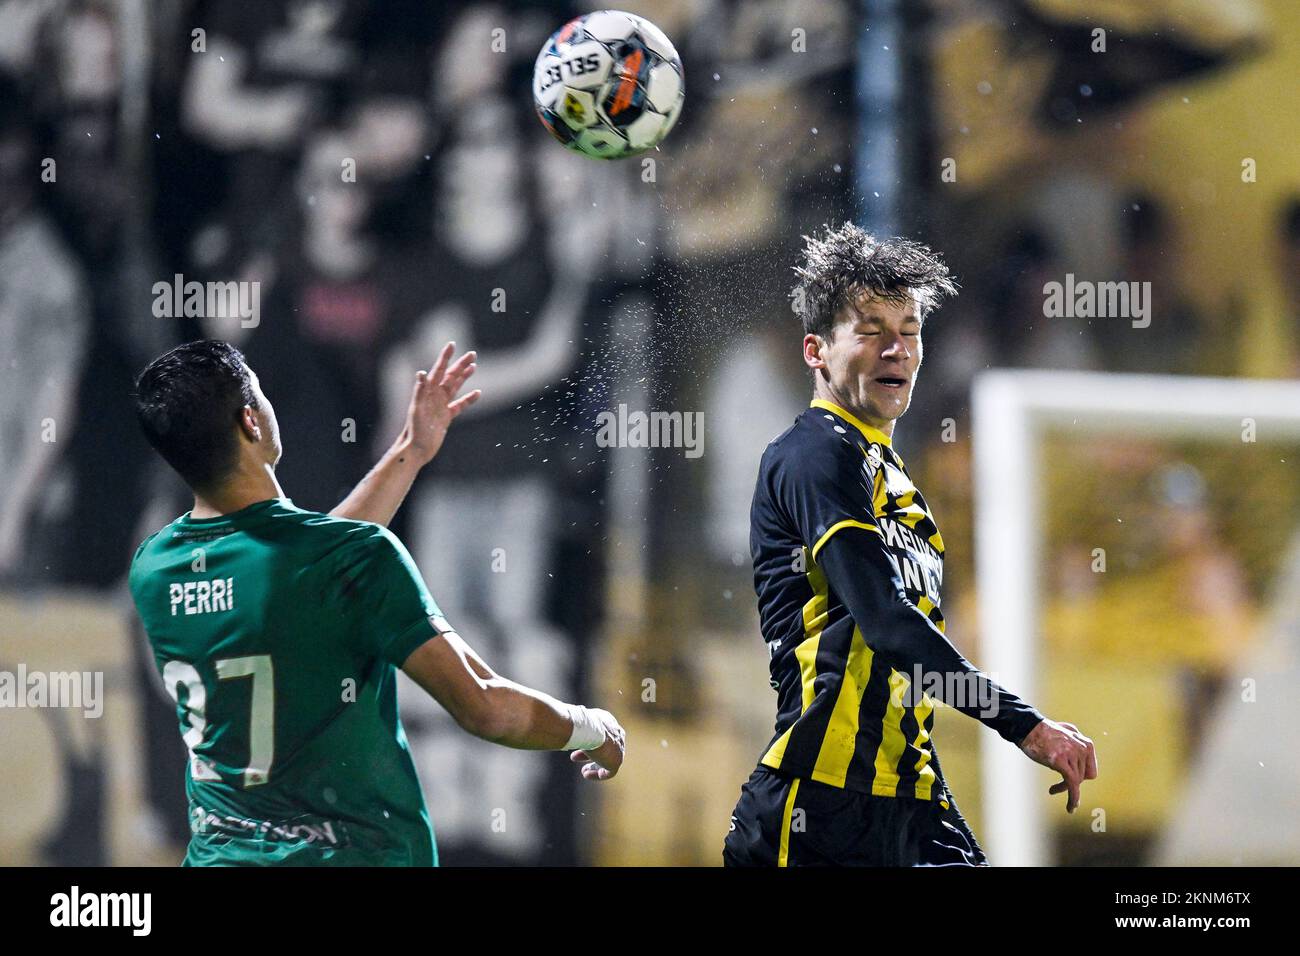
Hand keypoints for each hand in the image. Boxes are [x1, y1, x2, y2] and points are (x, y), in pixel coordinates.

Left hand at [399, 343, 480, 465]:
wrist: (417, 449)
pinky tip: (478, 393)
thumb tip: (421, 373)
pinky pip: (459, 405)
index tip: (452, 345)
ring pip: (455, 387)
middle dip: (461, 364)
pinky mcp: (445, 417)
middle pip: (450, 376)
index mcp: (428, 391)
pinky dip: (468, 399)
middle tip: (472, 354)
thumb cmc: (414, 430)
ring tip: (474, 366)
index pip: (438, 370)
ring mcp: (440, 406)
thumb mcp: (416, 409)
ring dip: (464, 376)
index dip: (445, 357)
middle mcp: (434, 396)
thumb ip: (419, 391)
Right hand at [569, 709, 624, 780]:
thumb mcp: (572, 723)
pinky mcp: (617, 760)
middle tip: (576, 758)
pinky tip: (586, 775)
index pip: (601, 733)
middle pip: (606, 746)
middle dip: (591, 753)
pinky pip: (610, 772)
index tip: (576, 746)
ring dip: (595, 766)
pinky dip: (598, 774)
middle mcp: (616, 732)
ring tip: (583, 772)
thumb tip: (555, 727)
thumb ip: (569, 726)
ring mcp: (618, 747)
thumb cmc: (577, 724)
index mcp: (607, 721)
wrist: (587, 729)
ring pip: (609, 760)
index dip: (588, 740)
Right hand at [1019, 718, 1097, 812]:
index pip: (1090, 771)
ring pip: (1076, 782)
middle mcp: (1083, 749)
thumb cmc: (1043, 731)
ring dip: (1064, 789)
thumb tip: (1083, 751)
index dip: (1080, 778)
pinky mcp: (1061, 762)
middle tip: (1057, 787)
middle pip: (1082, 777)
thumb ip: (1077, 742)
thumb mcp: (1067, 732)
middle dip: (1070, 782)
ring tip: (1052, 790)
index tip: (1070, 781)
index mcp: (1086, 744)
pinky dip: (1073, 798)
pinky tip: (1070, 808)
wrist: (1027, 728)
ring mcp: (1073, 755)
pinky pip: (1072, 785)